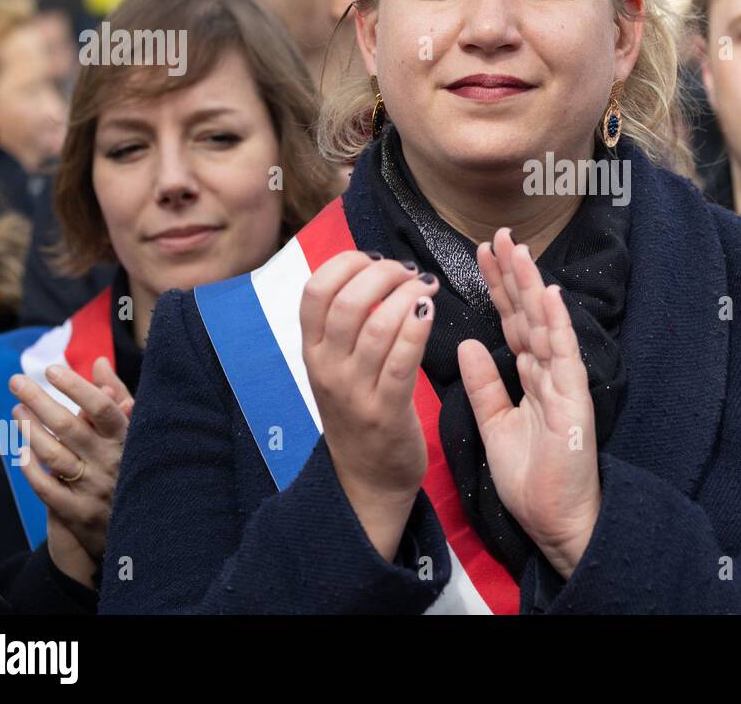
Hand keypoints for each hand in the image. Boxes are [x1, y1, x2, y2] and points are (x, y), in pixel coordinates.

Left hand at [10, 357, 131, 587]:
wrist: (146, 526)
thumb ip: (116, 397)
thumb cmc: (134, 465)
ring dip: (30, 431)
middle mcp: (112, 462)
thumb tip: (99, 363)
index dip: (76, 387)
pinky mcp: (79, 514)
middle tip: (16, 381)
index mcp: (128, 439)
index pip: (103, 408)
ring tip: (16, 410)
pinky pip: (46, 490)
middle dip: (39, 401)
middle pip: (70, 427)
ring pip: (54, 456)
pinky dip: (30, 469)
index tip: (52, 370)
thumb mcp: (134, 432)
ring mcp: (94, 489)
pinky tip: (18, 451)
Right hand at [301, 251, 435, 561]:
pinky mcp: (386, 410)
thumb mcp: (334, 365)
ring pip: (378, 326)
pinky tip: (429, 310)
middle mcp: (326, 368)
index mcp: (311, 350)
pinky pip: (402, 360)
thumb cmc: (358, 410)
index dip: (347, 263)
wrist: (365, 479)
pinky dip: (417, 327)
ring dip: (408, 295)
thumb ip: (345, 323)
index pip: (315, 290)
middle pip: (348, 301)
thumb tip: (372, 268)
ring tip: (426, 288)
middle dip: (384, 274)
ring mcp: (354, 391)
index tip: (376, 260)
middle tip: (409, 273)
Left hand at [458, 227, 600, 578]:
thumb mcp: (496, 425)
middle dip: (512, 274)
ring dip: (532, 287)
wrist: (555, 520)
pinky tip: (548, 295)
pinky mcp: (573, 400)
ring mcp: (563, 382)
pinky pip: (563, 356)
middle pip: (528, 313)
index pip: (511, 321)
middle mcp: (548, 371)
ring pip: (545, 324)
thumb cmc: (531, 479)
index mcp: (530, 375)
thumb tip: (469, 344)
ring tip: (518, 251)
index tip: (481, 254)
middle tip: (497, 235)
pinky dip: (557, 325)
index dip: (498, 287)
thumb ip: (484, 385)